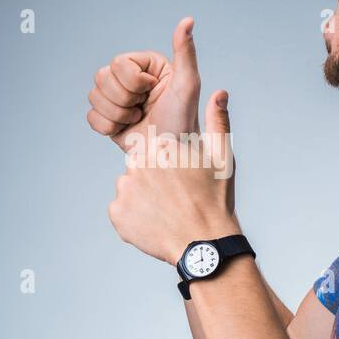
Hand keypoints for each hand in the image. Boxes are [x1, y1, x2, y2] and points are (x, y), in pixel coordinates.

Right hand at [86, 16, 200, 149]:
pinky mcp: (107, 117)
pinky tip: (125, 130)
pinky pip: (91, 117)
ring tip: (137, 120)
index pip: (118, 62)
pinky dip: (108, 127)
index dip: (132, 82)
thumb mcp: (188, 84)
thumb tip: (188, 20)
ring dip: (117, 115)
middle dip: (123, 99)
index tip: (151, 92)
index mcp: (145, 64)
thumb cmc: (182, 121)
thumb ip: (185, 51)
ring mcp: (117, 97)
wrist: (168, 157)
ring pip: (93, 96)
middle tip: (143, 109)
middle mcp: (129, 77)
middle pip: (101, 77)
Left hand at [108, 88, 238, 265]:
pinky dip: (133, 217)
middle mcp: (138, 162)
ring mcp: (125, 188)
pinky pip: (121, 211)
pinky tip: (154, 223)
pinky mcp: (117, 212)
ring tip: (166, 213)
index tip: (181, 182)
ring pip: (129, 188)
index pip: (155, 151)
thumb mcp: (222, 159)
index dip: (169, 167)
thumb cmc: (215, 201)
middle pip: (140, 168)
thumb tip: (220, 92)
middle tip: (174, 199)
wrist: (204, 245)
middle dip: (153, 181)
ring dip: (142, 199)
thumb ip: (217, 123)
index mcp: (162, 146)